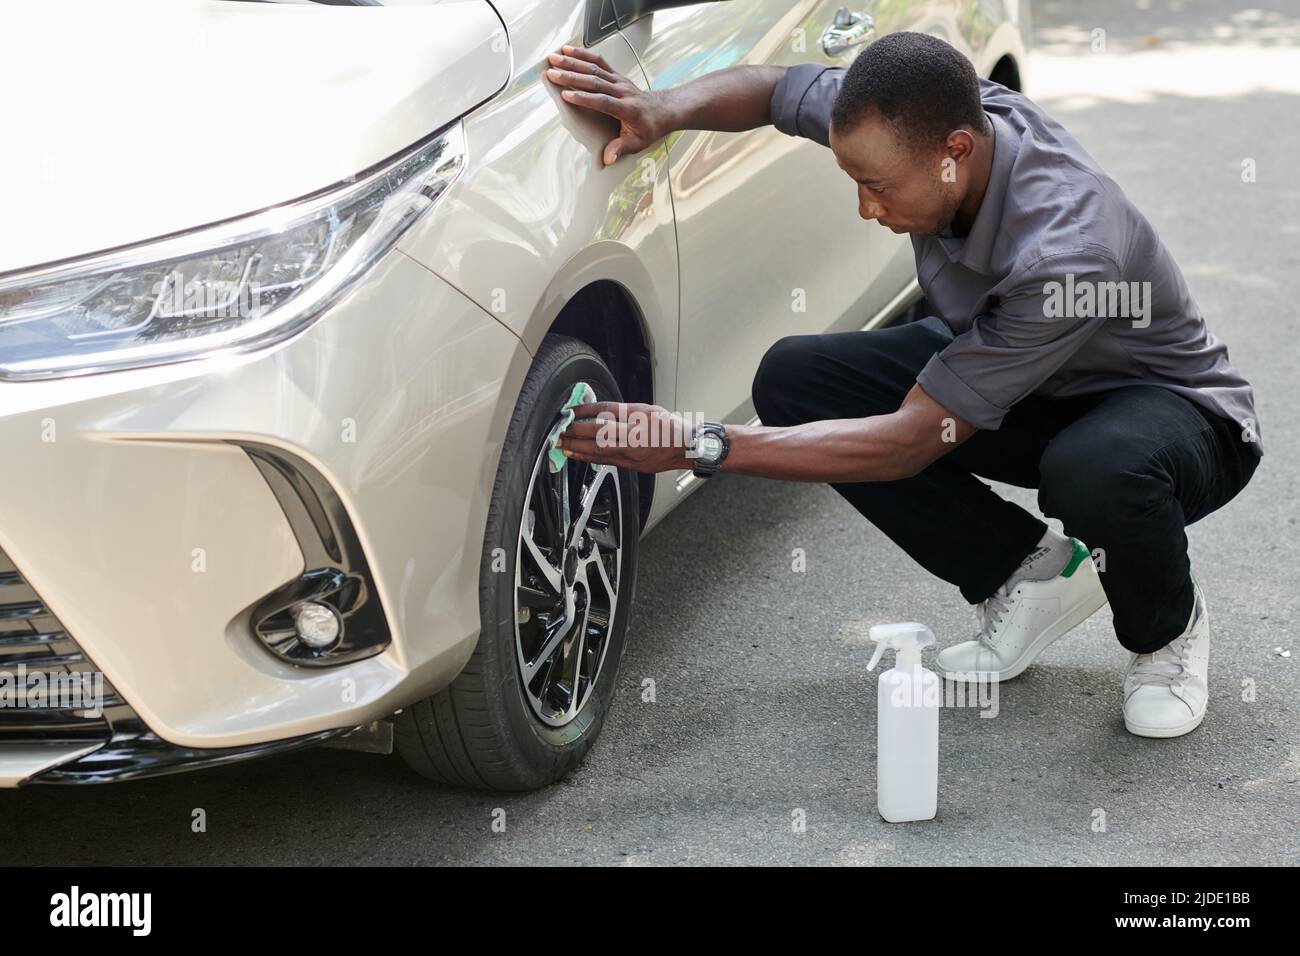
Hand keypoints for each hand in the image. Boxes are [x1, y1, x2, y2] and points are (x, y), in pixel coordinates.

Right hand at [544, 45, 668, 165]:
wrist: (662, 111)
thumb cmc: (649, 127)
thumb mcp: (638, 143)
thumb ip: (621, 149)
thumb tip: (607, 159)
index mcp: (627, 108)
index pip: (603, 101)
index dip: (584, 98)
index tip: (566, 95)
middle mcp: (622, 91)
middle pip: (595, 80)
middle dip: (572, 76)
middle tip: (553, 73)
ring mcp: (619, 81)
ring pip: (594, 67)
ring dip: (573, 61)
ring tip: (555, 57)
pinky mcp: (615, 75)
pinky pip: (598, 62)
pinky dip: (583, 54)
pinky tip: (569, 50)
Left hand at [556, 401, 695, 473]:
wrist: (688, 447)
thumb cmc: (671, 427)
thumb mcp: (648, 408)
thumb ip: (624, 410)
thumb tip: (600, 411)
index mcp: (639, 417)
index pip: (606, 411)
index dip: (585, 410)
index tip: (571, 410)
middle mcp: (635, 435)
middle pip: (598, 432)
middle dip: (575, 430)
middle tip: (559, 428)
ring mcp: (633, 453)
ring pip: (599, 450)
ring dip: (577, 446)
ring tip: (561, 443)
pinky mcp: (632, 465)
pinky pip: (605, 461)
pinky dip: (588, 457)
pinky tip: (577, 454)